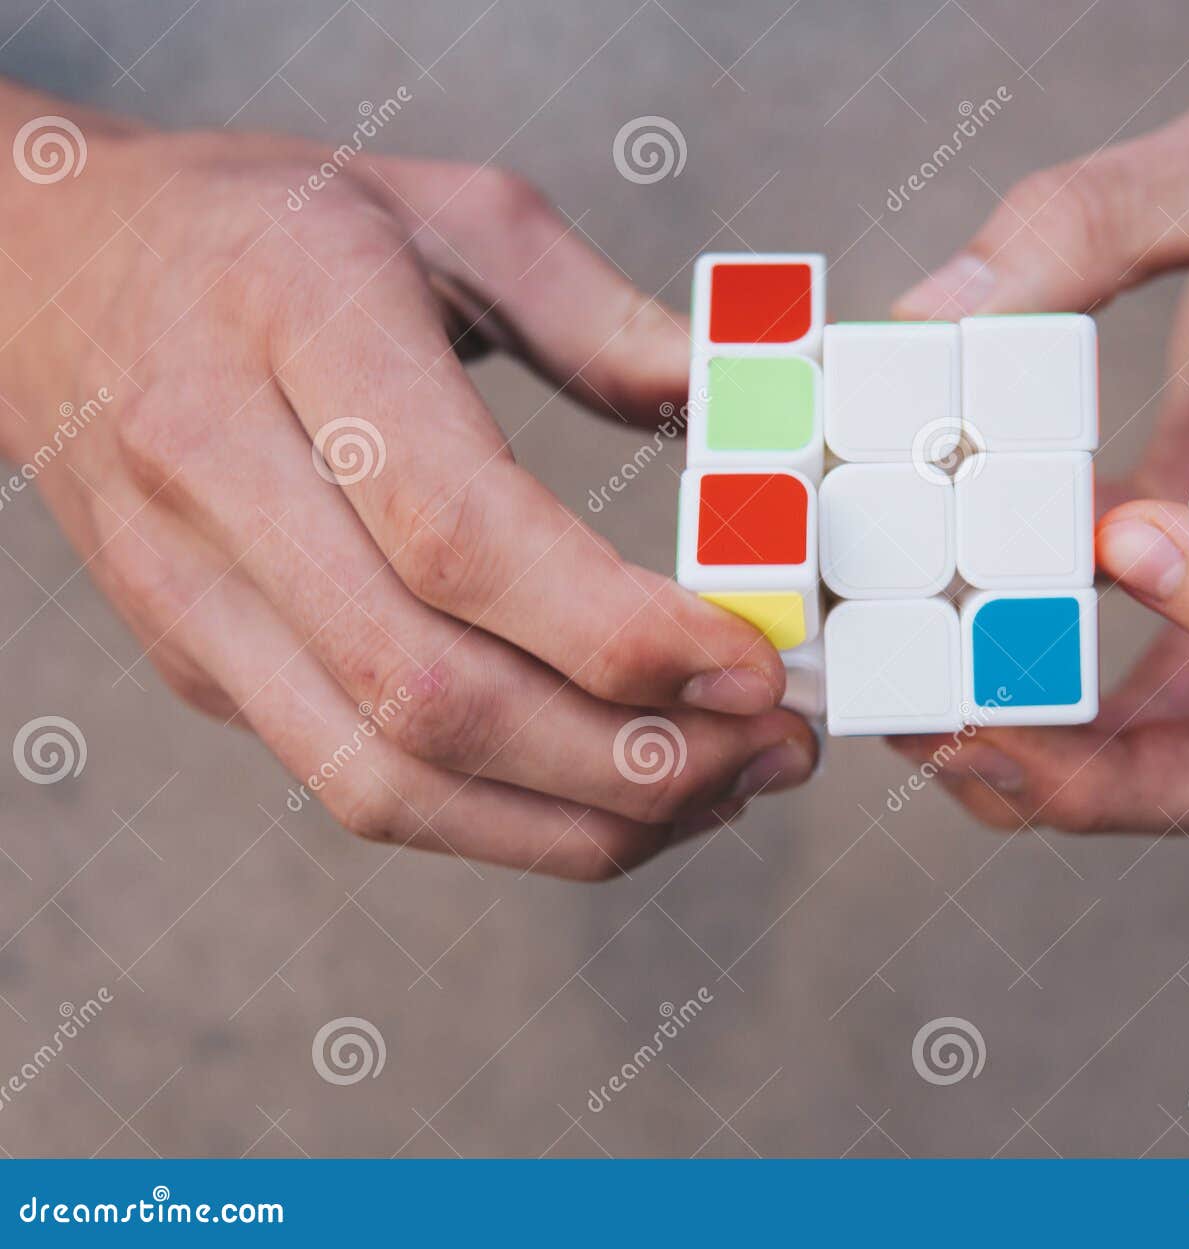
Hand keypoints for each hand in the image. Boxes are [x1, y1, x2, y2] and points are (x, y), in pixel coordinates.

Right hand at [0, 108, 815, 875]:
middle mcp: (216, 475)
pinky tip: (614, 793)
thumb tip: (740, 414)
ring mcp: (191, 595)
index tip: (753, 666)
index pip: (455, 533)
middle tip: (774, 746)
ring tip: (720, 788)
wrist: (51, 273)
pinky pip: (360, 785)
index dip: (615, 629)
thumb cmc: (269, 229)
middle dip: (629, 755)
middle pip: (428, 692)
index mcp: (293, 328)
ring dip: (576, 820)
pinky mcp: (200, 664)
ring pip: (389, 779)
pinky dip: (505, 823)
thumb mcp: (451, 213)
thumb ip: (604, 318)